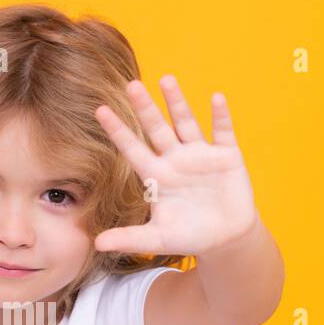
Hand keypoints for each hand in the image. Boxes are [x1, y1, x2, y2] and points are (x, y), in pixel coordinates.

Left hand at [93, 76, 257, 255]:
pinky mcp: (226, 156)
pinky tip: (216, 98)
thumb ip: (130, 238)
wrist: (225, 238)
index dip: (118, 130)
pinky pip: (223, 132)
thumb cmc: (189, 235)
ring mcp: (200, 154)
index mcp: (156, 175)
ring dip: (177, 102)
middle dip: (145, 108)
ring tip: (166, 79)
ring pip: (186, 123)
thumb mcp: (158, 238)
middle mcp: (175, 159)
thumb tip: (97, 245)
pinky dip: (220, 116)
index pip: (132, 149)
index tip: (99, 110)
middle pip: (157, 129)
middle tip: (130, 84)